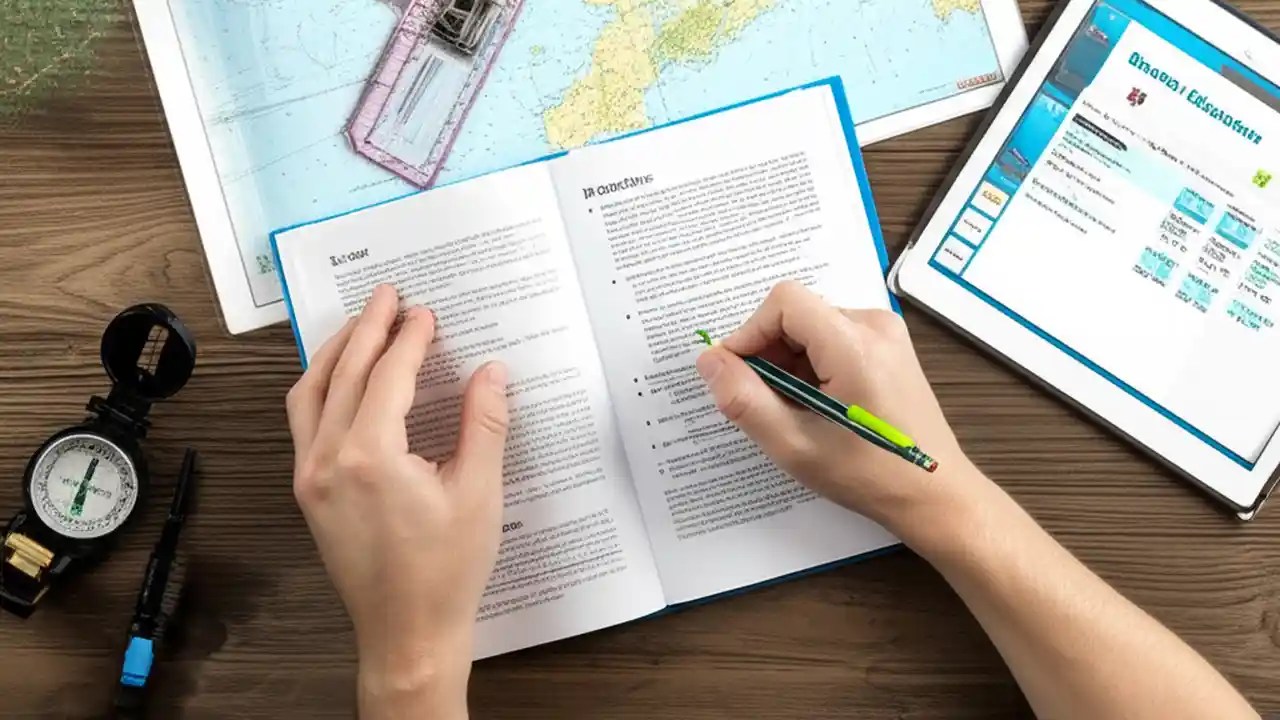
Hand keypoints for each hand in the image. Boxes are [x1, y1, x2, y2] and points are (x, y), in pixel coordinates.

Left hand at [286, 284, 509, 718]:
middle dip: (368, 328)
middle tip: (390, 297)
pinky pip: (303, 421)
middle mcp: (329, 460)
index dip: (409, 339)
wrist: (408, 633)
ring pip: (311, 392)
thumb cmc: (445, 573)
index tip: (426, 313)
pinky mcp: (308, 492)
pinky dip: (320, 386)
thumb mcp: (478, 494)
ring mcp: (310, 477)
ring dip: (335, 352)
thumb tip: (492, 371)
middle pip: (344, 373)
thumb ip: (483, 424)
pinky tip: (341, 378)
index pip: (387, 376)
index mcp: (371, 457)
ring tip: (360, 324)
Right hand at [695, 281, 987, 546]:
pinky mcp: (889, 348)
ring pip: (812, 327)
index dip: (750, 333)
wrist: (934, 493)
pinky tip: (817, 406)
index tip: (737, 374)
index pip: (784, 302)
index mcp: (854, 344)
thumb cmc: (870, 475)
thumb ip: (744, 399)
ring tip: (795, 411)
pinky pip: (833, 338)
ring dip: (790, 362)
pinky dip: (812, 366)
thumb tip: (709, 361)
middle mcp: (874, 326)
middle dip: (769, 353)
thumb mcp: (794, 445)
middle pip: (797, 313)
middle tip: (765, 403)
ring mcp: (886, 335)